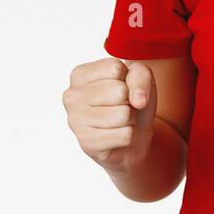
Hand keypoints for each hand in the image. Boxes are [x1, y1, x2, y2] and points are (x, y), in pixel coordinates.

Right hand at [62, 58, 156, 174]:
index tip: (120, 87)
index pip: (115, 68)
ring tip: (119, 121)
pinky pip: (125, 135)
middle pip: (120, 92)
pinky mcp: (87, 144)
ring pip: (123, 115)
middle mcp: (71, 96)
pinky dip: (129, 136)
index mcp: (79, 75)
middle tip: (121, 107)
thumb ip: (141, 76)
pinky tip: (116, 135)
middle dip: (129, 101)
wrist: (133, 137)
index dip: (127, 79)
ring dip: (130, 119)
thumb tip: (138, 101)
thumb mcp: (141, 78)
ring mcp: (76, 121)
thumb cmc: (132, 101)